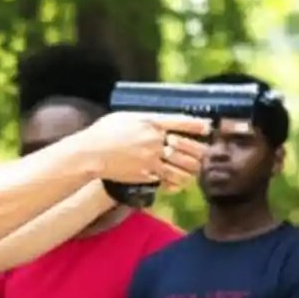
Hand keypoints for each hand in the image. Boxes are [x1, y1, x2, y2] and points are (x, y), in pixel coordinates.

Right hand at [82, 112, 209, 186]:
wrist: (90, 154)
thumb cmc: (105, 132)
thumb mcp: (127, 116)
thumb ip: (148, 118)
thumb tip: (164, 119)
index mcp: (150, 122)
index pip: (181, 122)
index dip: (198, 125)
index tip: (208, 127)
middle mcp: (154, 141)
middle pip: (188, 147)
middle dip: (201, 151)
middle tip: (206, 152)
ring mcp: (151, 160)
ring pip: (183, 167)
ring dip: (193, 168)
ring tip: (196, 168)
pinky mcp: (147, 175)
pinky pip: (169, 180)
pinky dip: (178, 181)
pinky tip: (181, 181)